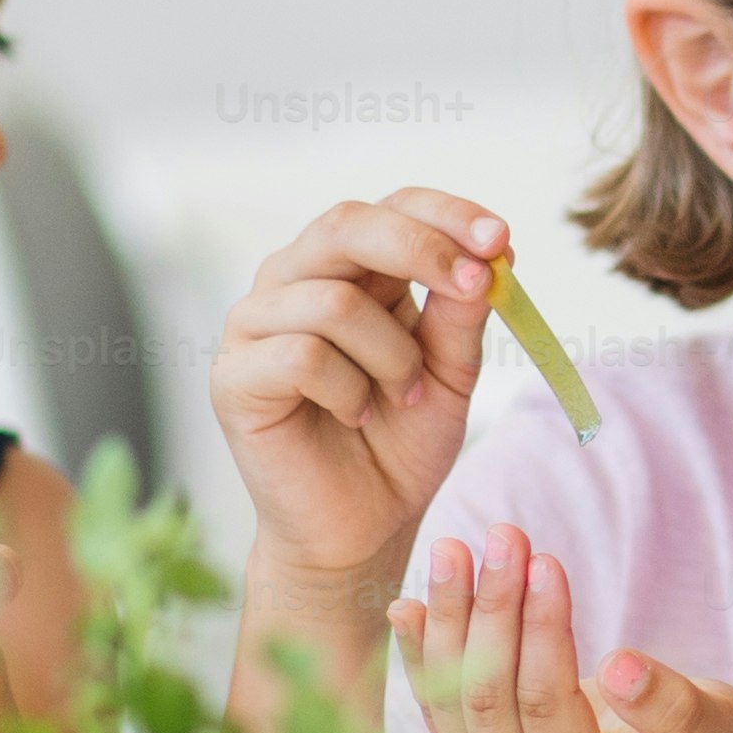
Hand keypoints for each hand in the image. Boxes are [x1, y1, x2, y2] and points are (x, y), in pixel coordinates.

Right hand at [213, 190, 511, 588]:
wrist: (364, 524)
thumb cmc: (402, 441)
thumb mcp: (451, 370)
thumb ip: (462, 313)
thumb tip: (491, 252)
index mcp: (350, 269)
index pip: (391, 208)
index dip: (445, 214)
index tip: (500, 237)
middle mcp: (294, 281)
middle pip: (347, 225)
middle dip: (421, 249)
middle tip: (474, 284)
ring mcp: (254, 326)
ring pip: (334, 300)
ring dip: (392, 354)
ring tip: (403, 396)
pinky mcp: (232, 377)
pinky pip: (302, 355)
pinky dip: (349, 389)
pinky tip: (356, 416)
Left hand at [391, 525, 732, 732]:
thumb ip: (670, 708)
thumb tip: (621, 667)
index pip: (548, 705)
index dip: (543, 631)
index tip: (546, 560)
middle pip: (491, 699)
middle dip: (493, 611)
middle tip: (502, 537)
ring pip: (453, 699)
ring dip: (449, 620)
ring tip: (452, 549)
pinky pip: (439, 707)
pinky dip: (419, 655)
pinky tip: (405, 606)